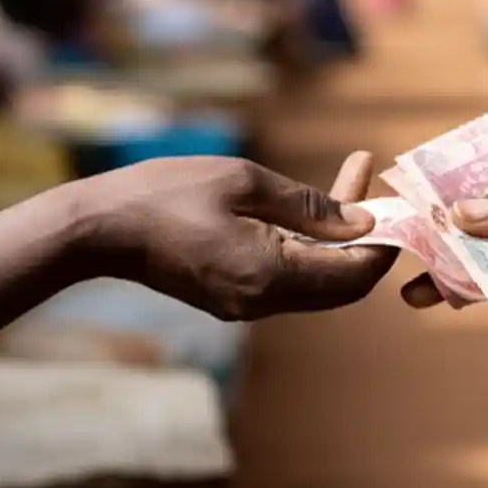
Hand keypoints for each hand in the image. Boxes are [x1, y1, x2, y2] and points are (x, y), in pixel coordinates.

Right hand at [81, 153, 396, 320]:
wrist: (97, 229)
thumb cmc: (165, 194)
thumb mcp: (243, 182)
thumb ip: (310, 205)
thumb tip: (364, 221)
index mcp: (271, 276)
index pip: (355, 273)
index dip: (383, 240)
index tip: (389, 195)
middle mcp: (264, 302)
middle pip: (342, 284)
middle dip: (365, 235)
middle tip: (369, 182)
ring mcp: (246, 305)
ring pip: (317, 282)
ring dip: (338, 239)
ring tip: (346, 183)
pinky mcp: (231, 297)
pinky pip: (288, 280)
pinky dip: (308, 247)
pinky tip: (306, 209)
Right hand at [401, 126, 487, 307]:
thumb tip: (462, 215)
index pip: (463, 169)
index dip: (429, 184)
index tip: (393, 202)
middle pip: (463, 221)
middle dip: (429, 237)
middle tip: (391, 255)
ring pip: (481, 260)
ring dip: (449, 274)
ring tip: (413, 294)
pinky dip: (487, 299)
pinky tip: (456, 305)